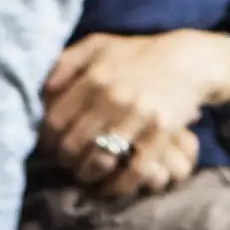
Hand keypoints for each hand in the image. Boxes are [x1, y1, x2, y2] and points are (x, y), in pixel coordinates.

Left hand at [41, 30, 229, 185]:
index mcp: (95, 76)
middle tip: (68, 159)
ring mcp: (139, 116)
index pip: (54, 121)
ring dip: (87, 173)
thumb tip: (41, 90)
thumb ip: (66, 61)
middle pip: (72, 145)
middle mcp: (114, 96)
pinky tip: (111, 185)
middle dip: (65, 158)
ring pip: (99, 160)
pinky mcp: (161, 133)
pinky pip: (134, 170)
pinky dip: (119, 185)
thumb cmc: (136, 53)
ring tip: (86, 172)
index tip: (51, 144)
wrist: (187, 60)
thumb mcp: (99, 45)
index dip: (47, 139)